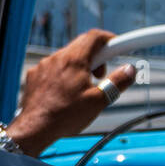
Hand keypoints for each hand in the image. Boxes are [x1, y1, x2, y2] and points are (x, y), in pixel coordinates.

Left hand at [6, 28, 137, 156]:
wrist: (34, 128)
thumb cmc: (65, 116)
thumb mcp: (98, 101)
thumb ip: (117, 83)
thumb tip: (130, 70)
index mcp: (74, 60)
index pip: (95, 37)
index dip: (110, 39)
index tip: (118, 46)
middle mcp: (57, 58)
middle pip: (81, 46)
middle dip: (96, 56)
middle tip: (102, 74)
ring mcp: (43, 66)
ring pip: (66, 58)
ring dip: (79, 66)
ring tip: (84, 87)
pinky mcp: (34, 76)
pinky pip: (52, 68)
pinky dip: (63, 74)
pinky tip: (65, 92)